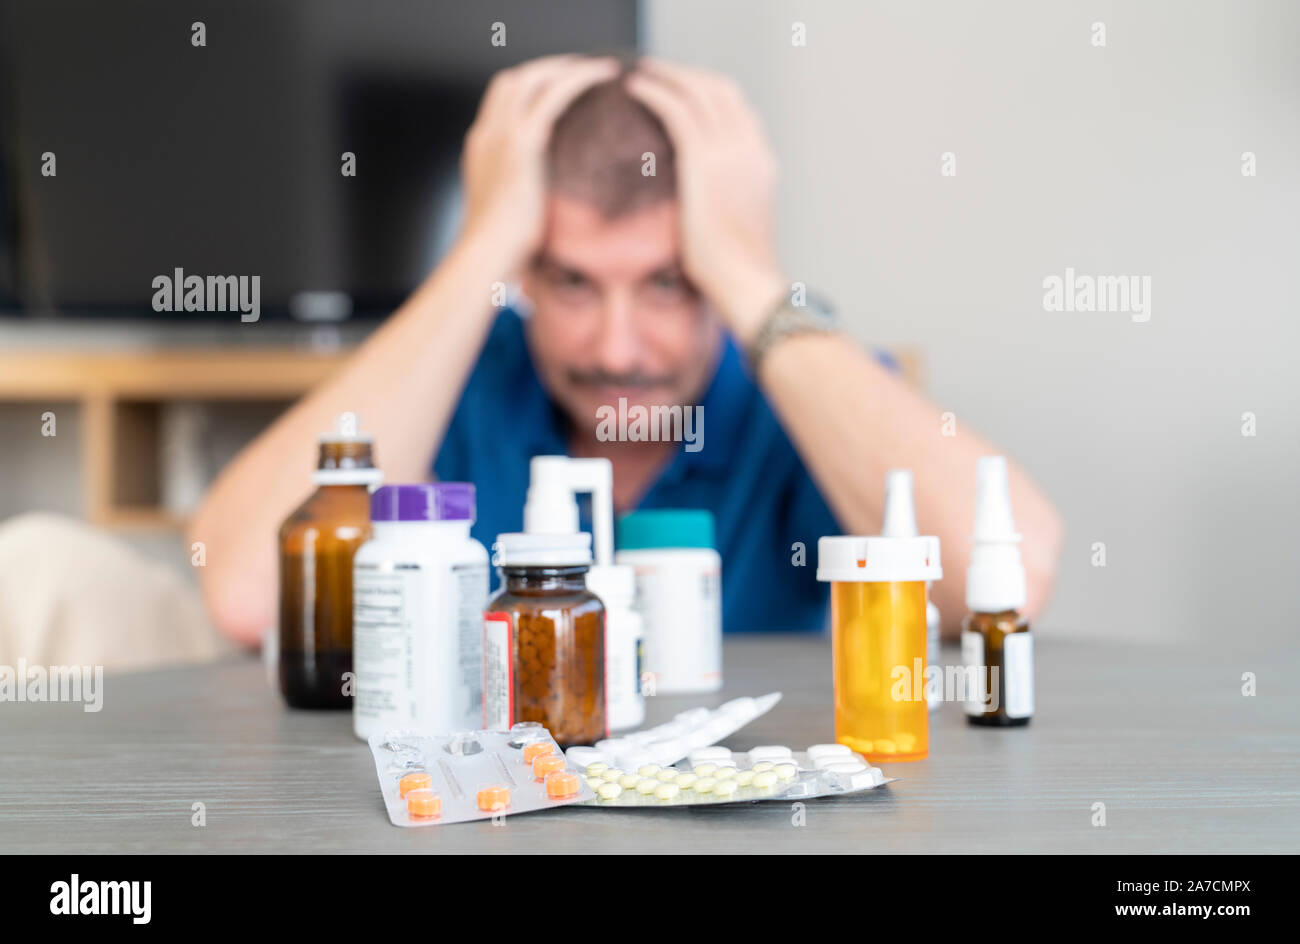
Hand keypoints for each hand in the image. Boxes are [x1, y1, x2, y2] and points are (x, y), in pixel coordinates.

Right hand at [459, 55, 619, 271]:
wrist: (484, 258)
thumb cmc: (498, 252)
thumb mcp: (506, 218)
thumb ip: (518, 202)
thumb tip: (538, 216)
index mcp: (480, 150)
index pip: (500, 102)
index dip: (528, 90)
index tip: (557, 91)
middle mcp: (487, 135)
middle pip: (513, 80)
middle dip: (546, 70)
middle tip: (581, 72)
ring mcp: (501, 136)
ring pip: (533, 78)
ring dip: (567, 68)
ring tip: (599, 69)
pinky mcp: (522, 144)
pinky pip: (553, 95)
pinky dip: (578, 79)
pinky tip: (603, 77)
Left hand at [627, 60, 786, 345]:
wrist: (748, 287)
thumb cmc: (736, 272)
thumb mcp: (736, 226)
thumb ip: (724, 200)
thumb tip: (700, 204)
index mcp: (761, 162)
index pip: (737, 109)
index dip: (707, 92)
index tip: (681, 91)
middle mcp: (750, 149)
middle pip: (720, 89)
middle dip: (687, 75)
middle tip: (656, 72)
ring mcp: (731, 153)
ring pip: (699, 91)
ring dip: (668, 76)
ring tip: (641, 75)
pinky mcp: (706, 163)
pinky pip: (678, 110)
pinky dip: (656, 93)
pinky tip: (634, 89)